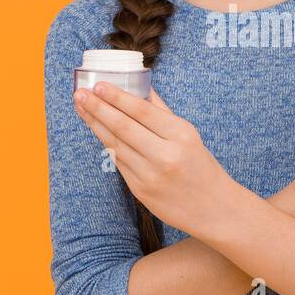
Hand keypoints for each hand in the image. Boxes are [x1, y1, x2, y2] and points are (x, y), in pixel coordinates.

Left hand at [73, 81, 240, 237]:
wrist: (214, 209)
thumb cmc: (202, 167)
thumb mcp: (189, 135)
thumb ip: (162, 112)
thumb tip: (141, 86)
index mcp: (180, 136)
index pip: (142, 111)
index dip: (117, 97)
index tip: (99, 85)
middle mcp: (165, 155)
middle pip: (123, 127)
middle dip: (98, 108)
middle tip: (80, 94)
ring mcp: (151, 175)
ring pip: (115, 145)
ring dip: (95, 125)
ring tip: (82, 108)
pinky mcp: (141, 191)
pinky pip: (119, 163)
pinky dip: (107, 145)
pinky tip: (97, 130)